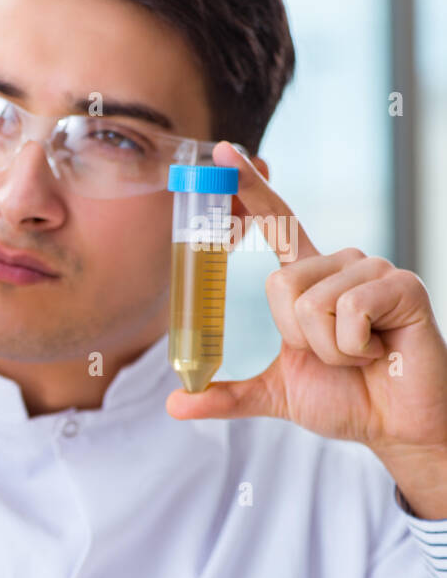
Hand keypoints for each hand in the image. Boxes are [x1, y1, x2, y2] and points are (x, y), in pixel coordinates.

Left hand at [165, 142, 446, 514]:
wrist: (396, 425)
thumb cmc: (345, 398)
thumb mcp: (274, 394)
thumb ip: (226, 395)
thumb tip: (174, 404)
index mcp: (308, 278)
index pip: (274, 221)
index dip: (248, 188)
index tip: (223, 152)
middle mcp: (339, 263)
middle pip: (279, 284)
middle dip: (295, 336)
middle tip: (330, 355)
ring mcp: (374, 270)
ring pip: (310, 302)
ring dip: (325, 348)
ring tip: (357, 356)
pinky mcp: (403, 286)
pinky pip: (348, 311)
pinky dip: (352, 348)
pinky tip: (377, 353)